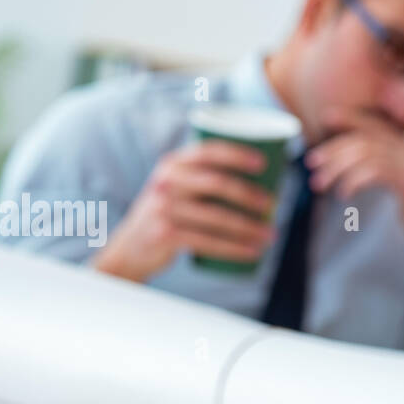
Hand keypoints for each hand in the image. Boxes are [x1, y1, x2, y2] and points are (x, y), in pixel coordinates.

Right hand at [92, 139, 274, 282]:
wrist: (129, 248)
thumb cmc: (166, 215)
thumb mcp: (174, 187)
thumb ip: (202, 177)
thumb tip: (262, 179)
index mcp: (171, 164)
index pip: (207, 151)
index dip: (237, 154)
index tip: (264, 164)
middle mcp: (166, 182)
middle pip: (217, 184)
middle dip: (250, 194)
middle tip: (273, 204)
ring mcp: (164, 208)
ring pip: (217, 217)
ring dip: (249, 227)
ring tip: (271, 234)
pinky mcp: (166, 234)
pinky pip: (208, 242)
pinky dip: (235, 249)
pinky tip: (253, 252)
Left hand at [304, 115, 403, 297]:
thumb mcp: (393, 182)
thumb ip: (375, 166)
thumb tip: (343, 159)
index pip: (374, 124)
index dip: (350, 118)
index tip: (325, 117)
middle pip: (363, 138)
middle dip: (332, 149)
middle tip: (311, 163)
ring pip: (365, 153)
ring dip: (336, 168)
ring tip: (319, 185)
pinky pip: (374, 171)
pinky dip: (353, 181)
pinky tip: (343, 195)